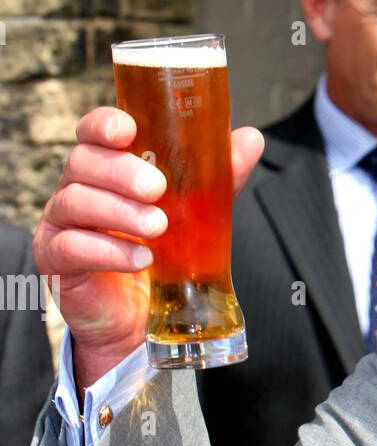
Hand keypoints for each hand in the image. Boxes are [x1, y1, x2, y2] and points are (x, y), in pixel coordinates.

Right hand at [32, 108, 264, 398]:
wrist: (140, 321)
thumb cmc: (162, 256)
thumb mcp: (195, 213)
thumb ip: (216, 178)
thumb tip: (251, 139)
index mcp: (106, 169)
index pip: (93, 133)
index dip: (103, 124)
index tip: (128, 130)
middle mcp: (77, 188)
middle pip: (83, 162)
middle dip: (121, 172)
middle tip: (158, 189)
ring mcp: (61, 224)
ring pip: (75, 201)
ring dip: (119, 212)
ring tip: (157, 228)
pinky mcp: (55, 261)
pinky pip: (70, 247)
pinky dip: (107, 251)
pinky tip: (139, 259)